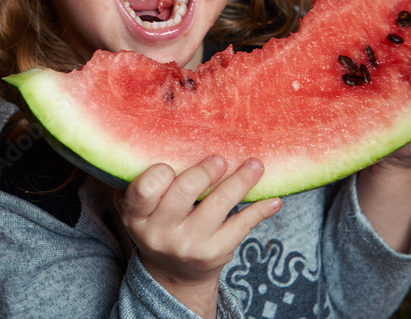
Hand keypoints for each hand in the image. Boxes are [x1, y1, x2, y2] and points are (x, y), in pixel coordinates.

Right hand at [116, 156, 280, 317]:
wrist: (174, 274)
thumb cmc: (159, 225)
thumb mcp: (141, 210)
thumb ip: (145, 183)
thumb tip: (163, 137)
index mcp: (137, 217)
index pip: (145, 189)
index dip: (160, 173)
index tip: (172, 164)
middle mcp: (160, 233)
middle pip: (185, 191)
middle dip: (205, 170)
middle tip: (220, 159)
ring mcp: (189, 245)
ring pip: (219, 203)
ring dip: (241, 180)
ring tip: (255, 165)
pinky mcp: (215, 253)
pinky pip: (242, 225)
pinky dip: (260, 210)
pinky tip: (274, 200)